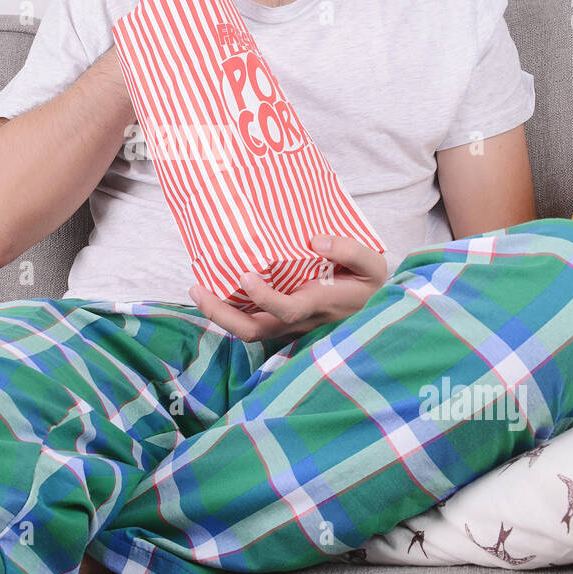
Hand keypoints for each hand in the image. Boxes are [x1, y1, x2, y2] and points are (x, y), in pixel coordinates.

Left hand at [187, 233, 388, 341]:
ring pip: (249, 333)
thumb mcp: (372, 266)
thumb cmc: (371, 287)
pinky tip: (217, 291)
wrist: (376, 317)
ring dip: (220, 316)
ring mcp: (289, 327)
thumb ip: (348, 250)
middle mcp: (299, 321)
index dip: (263, 297)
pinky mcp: (284, 325)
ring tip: (198, 290)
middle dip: (221, 315)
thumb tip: (315, 240)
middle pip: (254, 331)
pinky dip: (231, 312)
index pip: (286, 309)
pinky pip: (253, 324)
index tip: (246, 275)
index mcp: (320, 304)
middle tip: (196, 289)